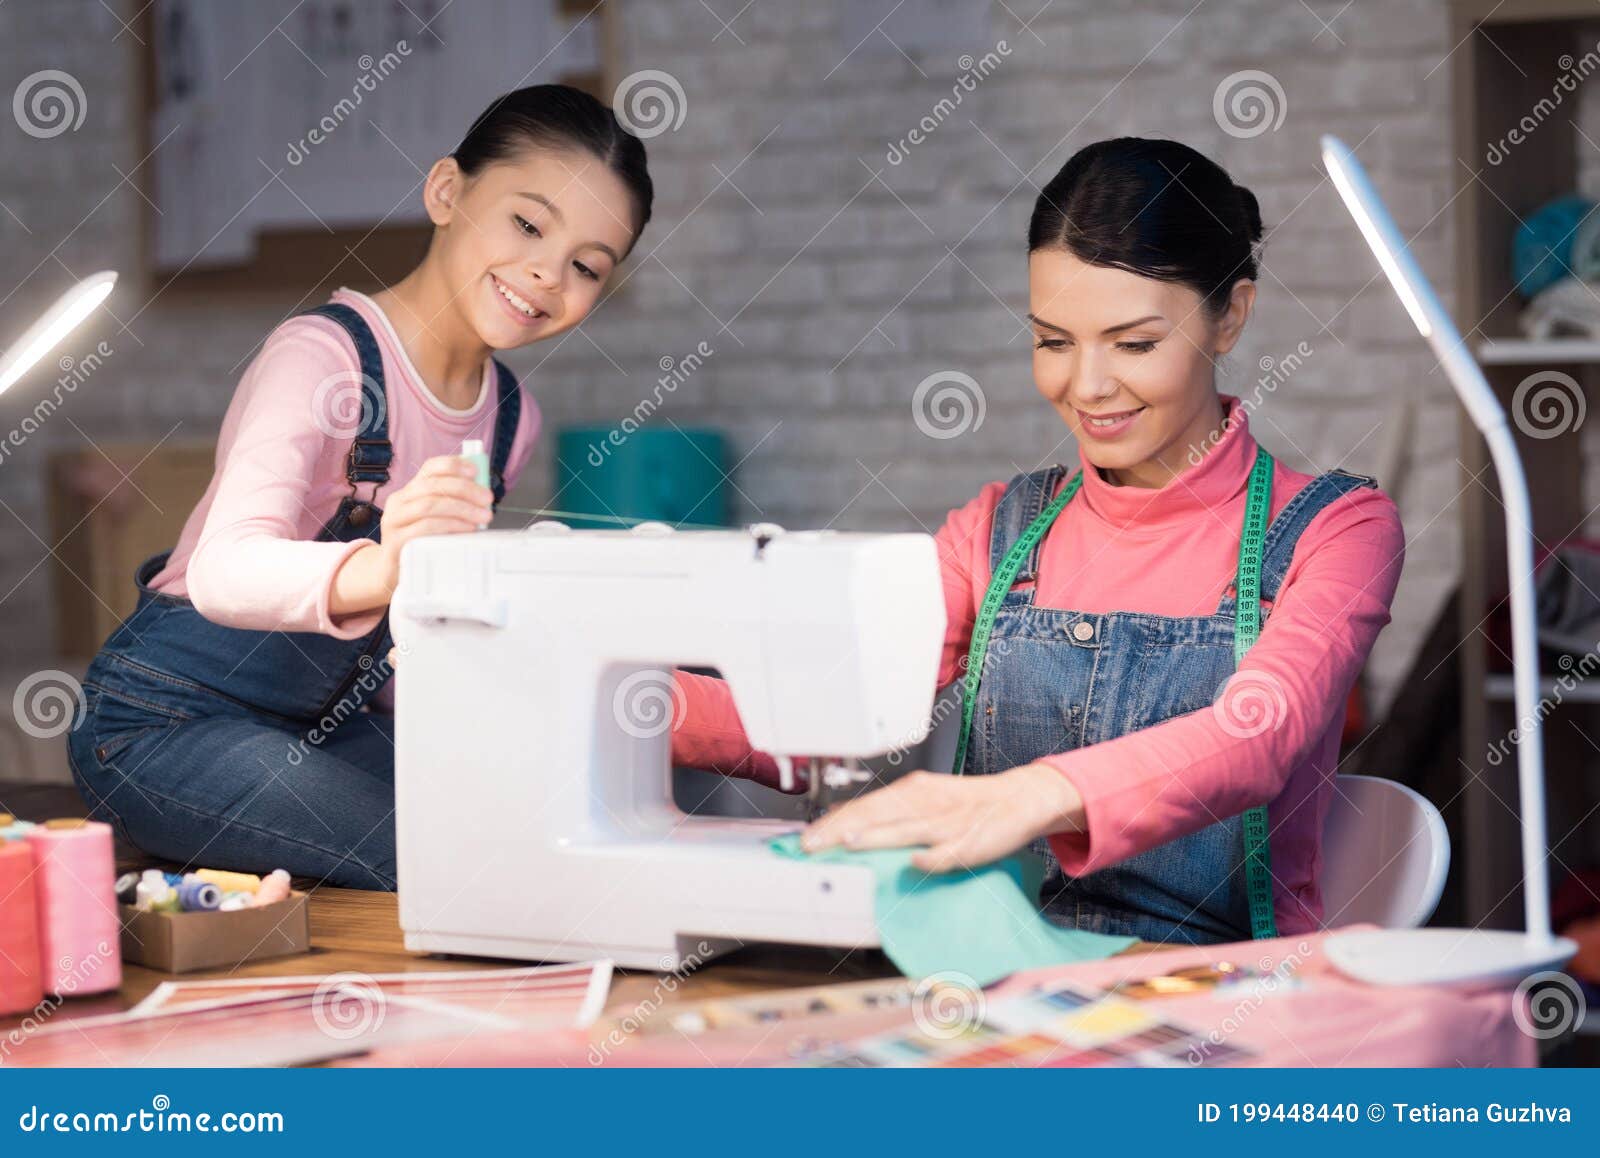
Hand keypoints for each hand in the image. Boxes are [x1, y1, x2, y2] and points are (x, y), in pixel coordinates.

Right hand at [376, 455, 492, 591]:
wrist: (393, 573)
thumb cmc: (421, 544)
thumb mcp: (436, 521)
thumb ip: (453, 506)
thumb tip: (482, 495)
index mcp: (410, 492)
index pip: (430, 468)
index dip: (453, 465)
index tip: (476, 471)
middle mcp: (398, 502)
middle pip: (433, 485)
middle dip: (465, 489)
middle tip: (487, 499)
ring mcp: (394, 521)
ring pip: (429, 505)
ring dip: (462, 508)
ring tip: (482, 517)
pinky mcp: (395, 542)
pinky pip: (424, 528)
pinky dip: (450, 526)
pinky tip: (466, 529)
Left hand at [800, 763, 1084, 872]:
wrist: (1018, 798)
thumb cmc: (965, 803)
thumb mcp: (922, 798)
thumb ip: (887, 811)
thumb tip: (843, 820)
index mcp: (912, 791)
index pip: (866, 805)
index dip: (834, 821)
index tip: (807, 838)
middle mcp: (925, 802)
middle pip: (878, 814)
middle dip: (843, 829)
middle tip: (813, 844)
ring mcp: (948, 821)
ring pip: (908, 828)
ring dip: (879, 835)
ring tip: (851, 844)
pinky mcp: (971, 841)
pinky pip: (950, 850)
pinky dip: (934, 856)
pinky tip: (917, 862)